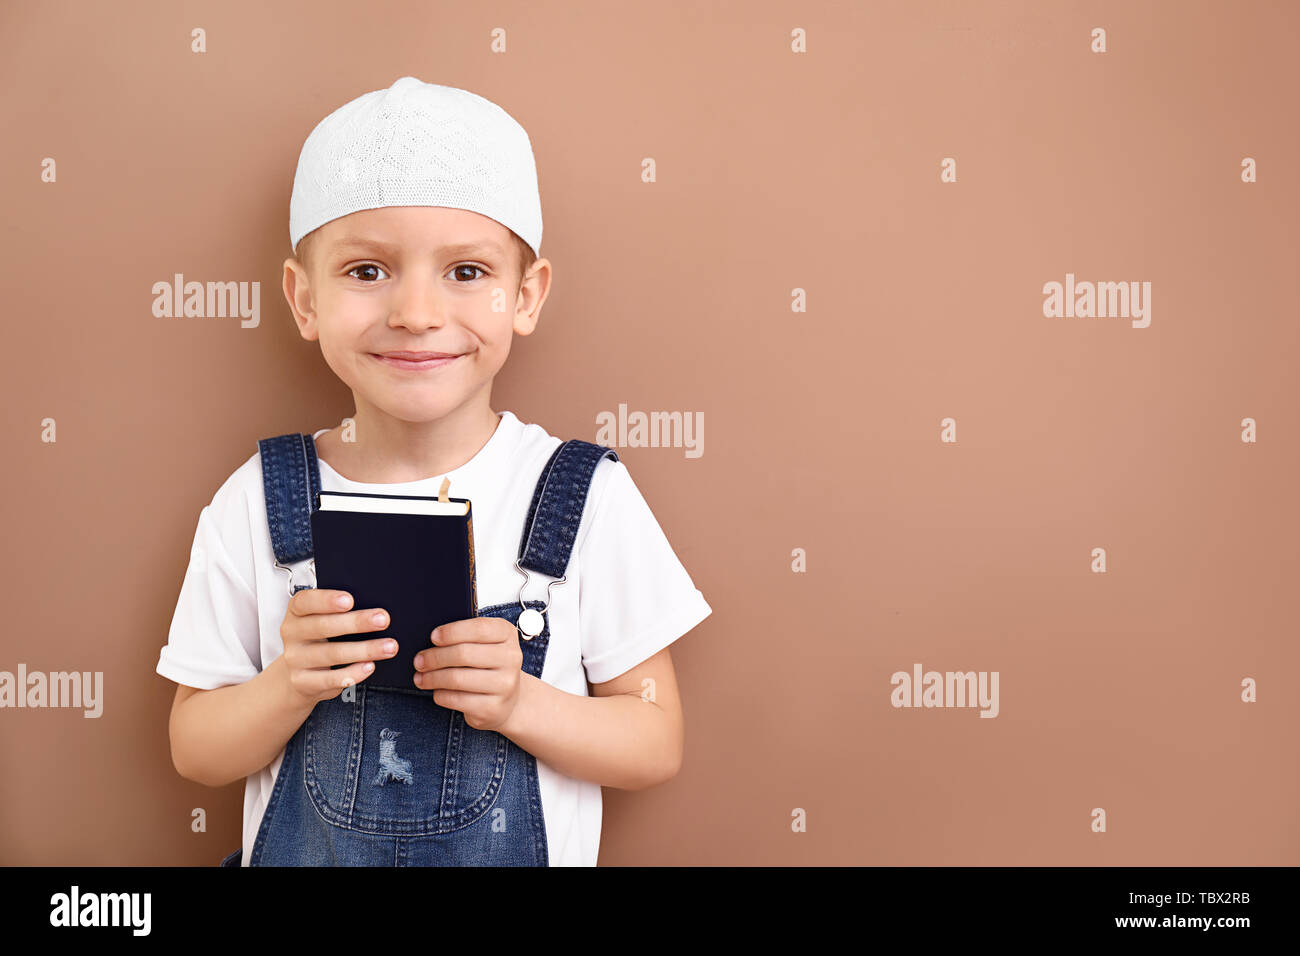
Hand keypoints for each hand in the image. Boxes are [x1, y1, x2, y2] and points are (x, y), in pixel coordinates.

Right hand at [278, 589, 398, 705]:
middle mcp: (293, 634)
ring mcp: (295, 659)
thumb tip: (374, 612)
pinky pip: (330, 679)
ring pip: (332, 654)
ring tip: (388, 646)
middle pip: (323, 626)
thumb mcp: (321, 620)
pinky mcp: (303, 682)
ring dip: (364, 649)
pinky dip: (353, 673)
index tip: (350, 600)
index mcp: (296, 612)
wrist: (297, 677)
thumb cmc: (317, 640)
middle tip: (383, 619)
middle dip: (356, 622)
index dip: (326, 600)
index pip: (305, 601)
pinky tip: (369, 666)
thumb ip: (339, 613)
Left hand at [412, 617, 523, 731]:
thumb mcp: (484, 644)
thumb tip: (431, 639)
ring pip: (457, 678)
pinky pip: (457, 699)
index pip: (479, 628)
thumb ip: (464, 636)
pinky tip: (436, 692)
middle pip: (463, 654)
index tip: (433, 637)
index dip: (452, 632)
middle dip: (435, 657)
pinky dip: (440, 695)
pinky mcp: (494, 708)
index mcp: (508, 634)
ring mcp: (505, 685)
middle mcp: (511, 658)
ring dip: (432, 678)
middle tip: (418, 661)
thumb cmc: (487, 665)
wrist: (509, 700)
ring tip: (420, 678)